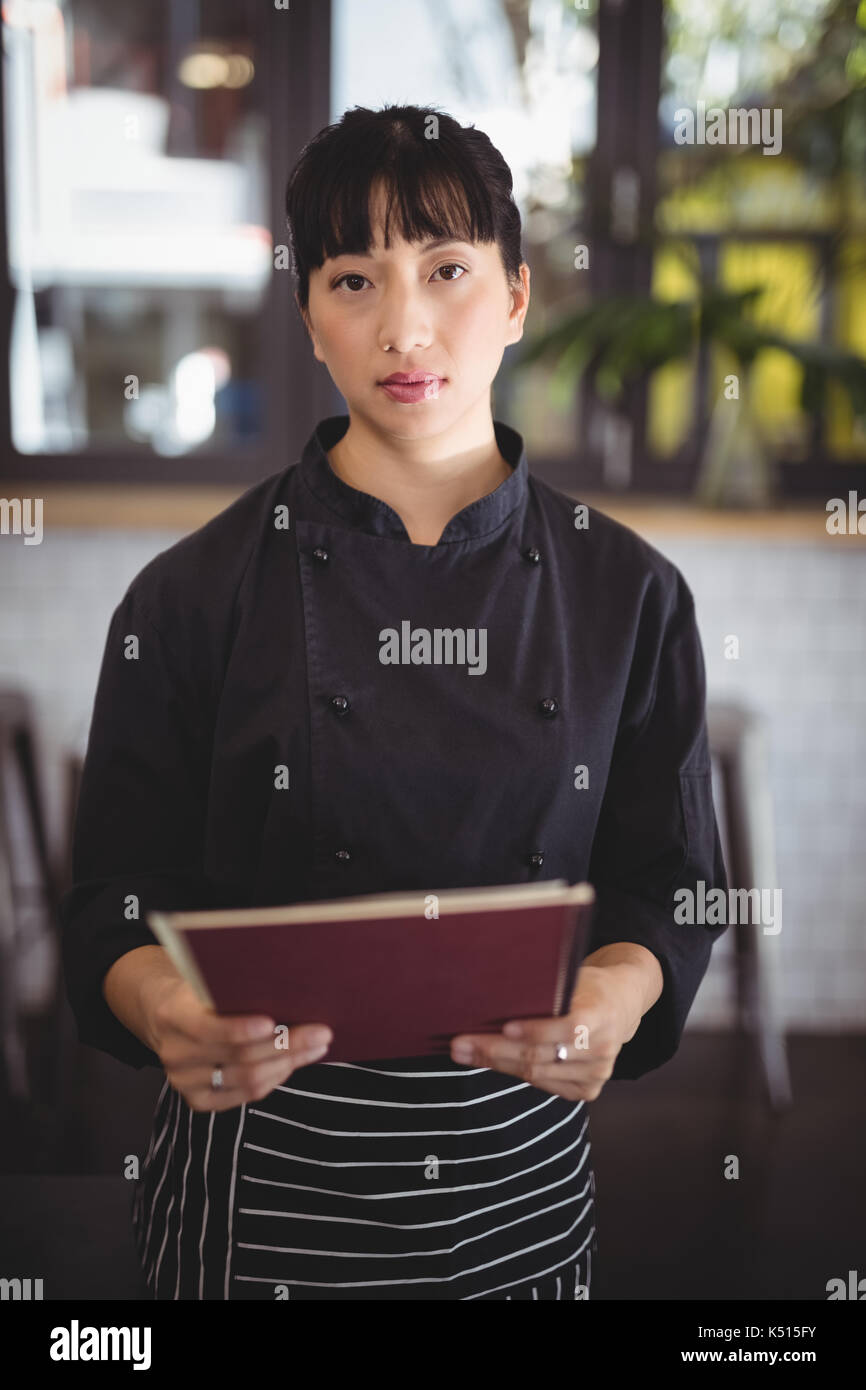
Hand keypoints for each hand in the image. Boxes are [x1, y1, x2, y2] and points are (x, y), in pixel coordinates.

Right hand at [144, 975, 332, 1111]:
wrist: (170, 1016)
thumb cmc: (202, 992)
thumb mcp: (208, 981)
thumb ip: (234, 989)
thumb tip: (289, 991)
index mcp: (173, 1015)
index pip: (206, 1028)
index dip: (240, 1028)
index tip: (273, 1022)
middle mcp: (175, 1053)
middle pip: (239, 1056)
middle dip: (286, 1044)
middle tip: (321, 1032)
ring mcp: (184, 1082)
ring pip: (247, 1079)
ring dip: (288, 1063)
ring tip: (316, 1047)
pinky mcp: (197, 1101)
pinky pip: (244, 1095)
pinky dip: (274, 1080)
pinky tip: (292, 1064)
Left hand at [448, 962, 647, 1102]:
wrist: (620, 1006)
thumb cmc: (586, 986)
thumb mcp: (573, 978)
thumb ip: (547, 992)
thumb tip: (495, 996)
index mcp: (601, 1014)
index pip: (568, 1027)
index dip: (535, 1030)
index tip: (503, 1026)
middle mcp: (602, 1049)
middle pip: (541, 1055)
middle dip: (495, 1050)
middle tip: (460, 1044)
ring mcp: (596, 1075)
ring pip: (536, 1073)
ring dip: (496, 1063)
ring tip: (464, 1053)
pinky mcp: (587, 1091)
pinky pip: (543, 1084)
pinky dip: (514, 1072)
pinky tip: (491, 1061)